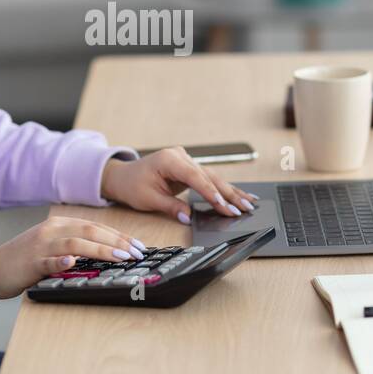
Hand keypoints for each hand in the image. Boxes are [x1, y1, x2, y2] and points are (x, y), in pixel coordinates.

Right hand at [0, 216, 146, 298]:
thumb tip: (108, 252)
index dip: (119, 235)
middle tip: (137, 252)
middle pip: (90, 231)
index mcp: (60, 224)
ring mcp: (41, 245)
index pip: (96, 226)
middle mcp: (52, 230)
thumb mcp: (53, 246)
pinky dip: (61, 261)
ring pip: (75, 243)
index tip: (138, 245)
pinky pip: (48, 261)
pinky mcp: (31, 262)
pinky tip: (72, 263)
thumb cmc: (26, 260)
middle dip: (117, 241)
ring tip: (120, 257)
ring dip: (100, 249)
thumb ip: (76, 246)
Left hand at [100, 148, 259, 224]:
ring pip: (212, 177)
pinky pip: (208, 179)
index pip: (194, 176)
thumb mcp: (149, 199)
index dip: (210, 192)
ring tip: (249, 203)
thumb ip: (171, 206)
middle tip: (243, 208)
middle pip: (208, 176)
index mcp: (170, 160)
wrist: (123, 176)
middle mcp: (181, 156)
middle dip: (227, 194)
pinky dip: (223, 189)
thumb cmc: (133, 185)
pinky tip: (239, 195)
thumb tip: (188, 217)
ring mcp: (187, 160)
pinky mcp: (190, 167)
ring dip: (230, 192)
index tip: (223, 205)